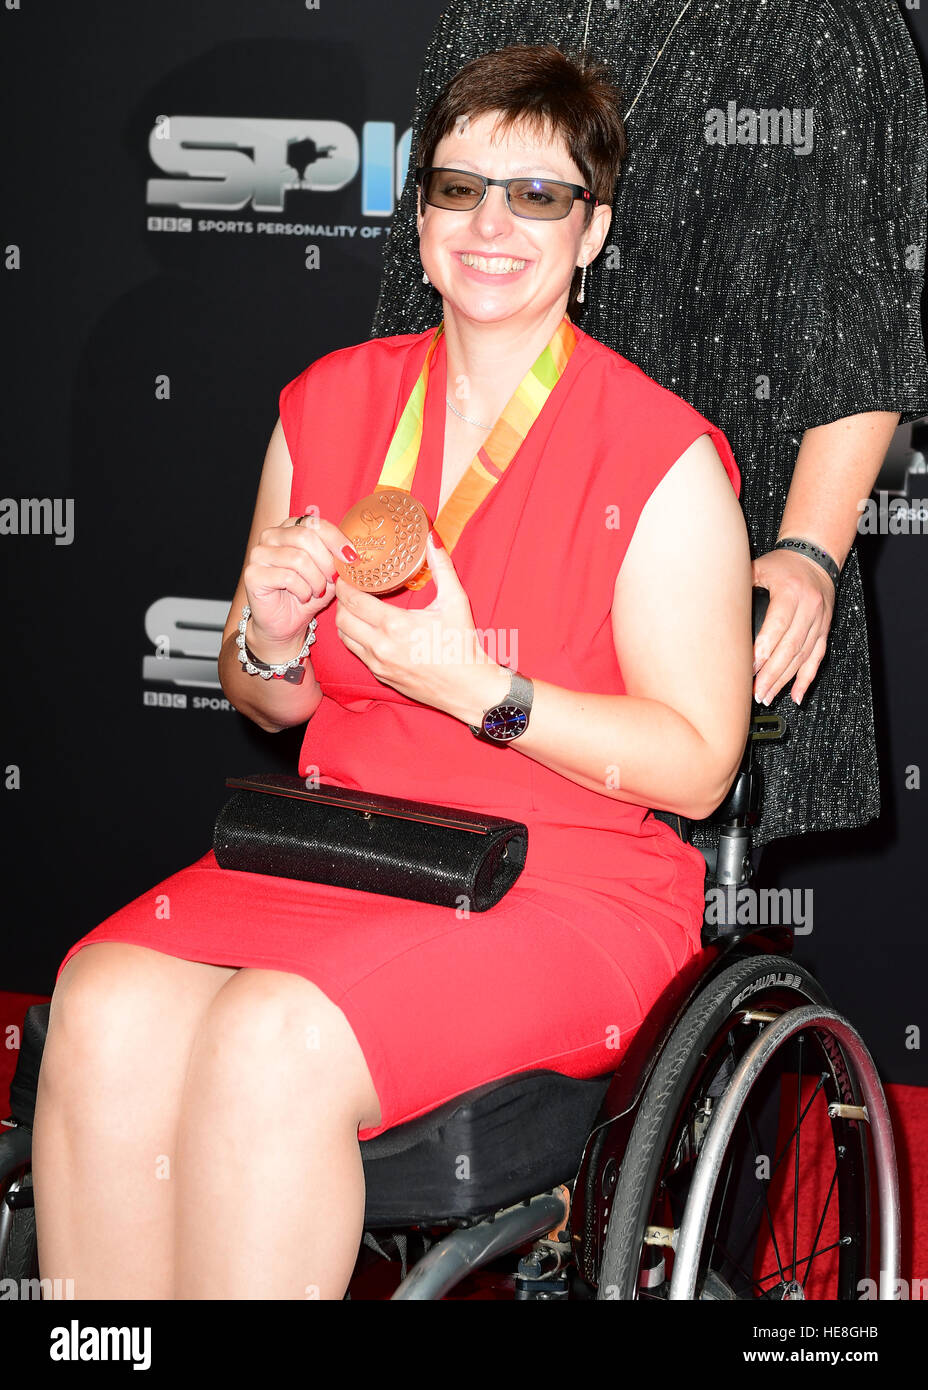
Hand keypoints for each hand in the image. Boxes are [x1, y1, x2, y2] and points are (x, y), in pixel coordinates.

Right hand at [243, 509, 359, 648]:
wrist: (285, 623)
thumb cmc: (307, 594)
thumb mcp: (329, 573)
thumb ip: (337, 558)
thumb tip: (352, 552)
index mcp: (290, 528)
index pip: (315, 523)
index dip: (337, 540)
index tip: (351, 558)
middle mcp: (271, 535)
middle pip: (306, 537)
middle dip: (326, 562)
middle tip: (332, 580)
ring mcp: (259, 553)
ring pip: (298, 558)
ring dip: (315, 580)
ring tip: (317, 591)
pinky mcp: (252, 574)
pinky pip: (287, 577)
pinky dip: (302, 590)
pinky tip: (303, 597)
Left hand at [333, 531, 508, 720]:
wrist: (467, 688)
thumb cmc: (462, 645)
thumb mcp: (455, 602)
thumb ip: (442, 567)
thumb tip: (432, 537)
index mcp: (395, 625)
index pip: (353, 600)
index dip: (344, 584)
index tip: (347, 573)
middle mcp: (380, 646)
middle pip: (342, 618)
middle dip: (341, 601)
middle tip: (350, 588)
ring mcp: (378, 663)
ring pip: (344, 638)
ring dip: (346, 620)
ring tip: (356, 606)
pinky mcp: (380, 675)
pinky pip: (357, 653)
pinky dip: (355, 638)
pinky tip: (368, 628)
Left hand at [751, 548, 836, 705]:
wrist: (815, 557)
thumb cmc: (783, 564)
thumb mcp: (759, 568)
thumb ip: (740, 586)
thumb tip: (713, 607)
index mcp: (791, 591)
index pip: (778, 625)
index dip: (765, 648)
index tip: (751, 667)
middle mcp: (810, 607)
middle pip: (791, 646)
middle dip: (772, 673)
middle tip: (756, 691)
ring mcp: (819, 620)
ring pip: (803, 656)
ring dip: (785, 680)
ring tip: (767, 695)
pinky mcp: (824, 630)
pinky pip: (817, 658)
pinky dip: (806, 679)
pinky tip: (796, 696)